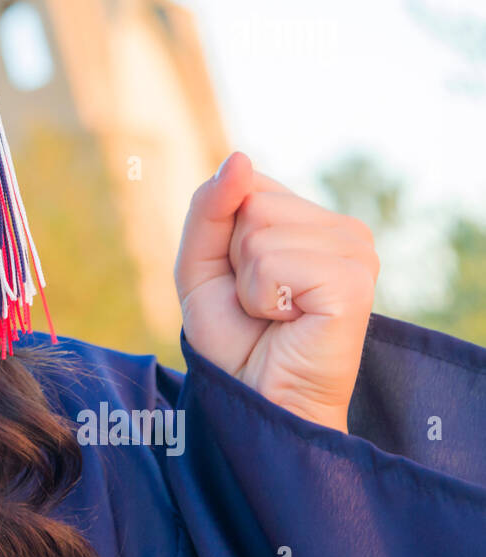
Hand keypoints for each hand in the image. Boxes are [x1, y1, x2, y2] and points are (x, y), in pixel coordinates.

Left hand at [173, 151, 378, 432]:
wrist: (258, 400)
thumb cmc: (234, 339)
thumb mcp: (200, 264)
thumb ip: (209, 206)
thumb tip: (240, 157)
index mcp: (312, 219)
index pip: (245, 183)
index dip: (222, 236)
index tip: (241, 279)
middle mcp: (342, 228)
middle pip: (252, 202)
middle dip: (234, 260)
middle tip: (259, 305)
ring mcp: (356, 251)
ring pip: (259, 229)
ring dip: (248, 283)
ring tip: (275, 315)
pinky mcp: (354, 280)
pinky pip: (273, 262)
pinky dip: (262, 299)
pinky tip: (290, 322)